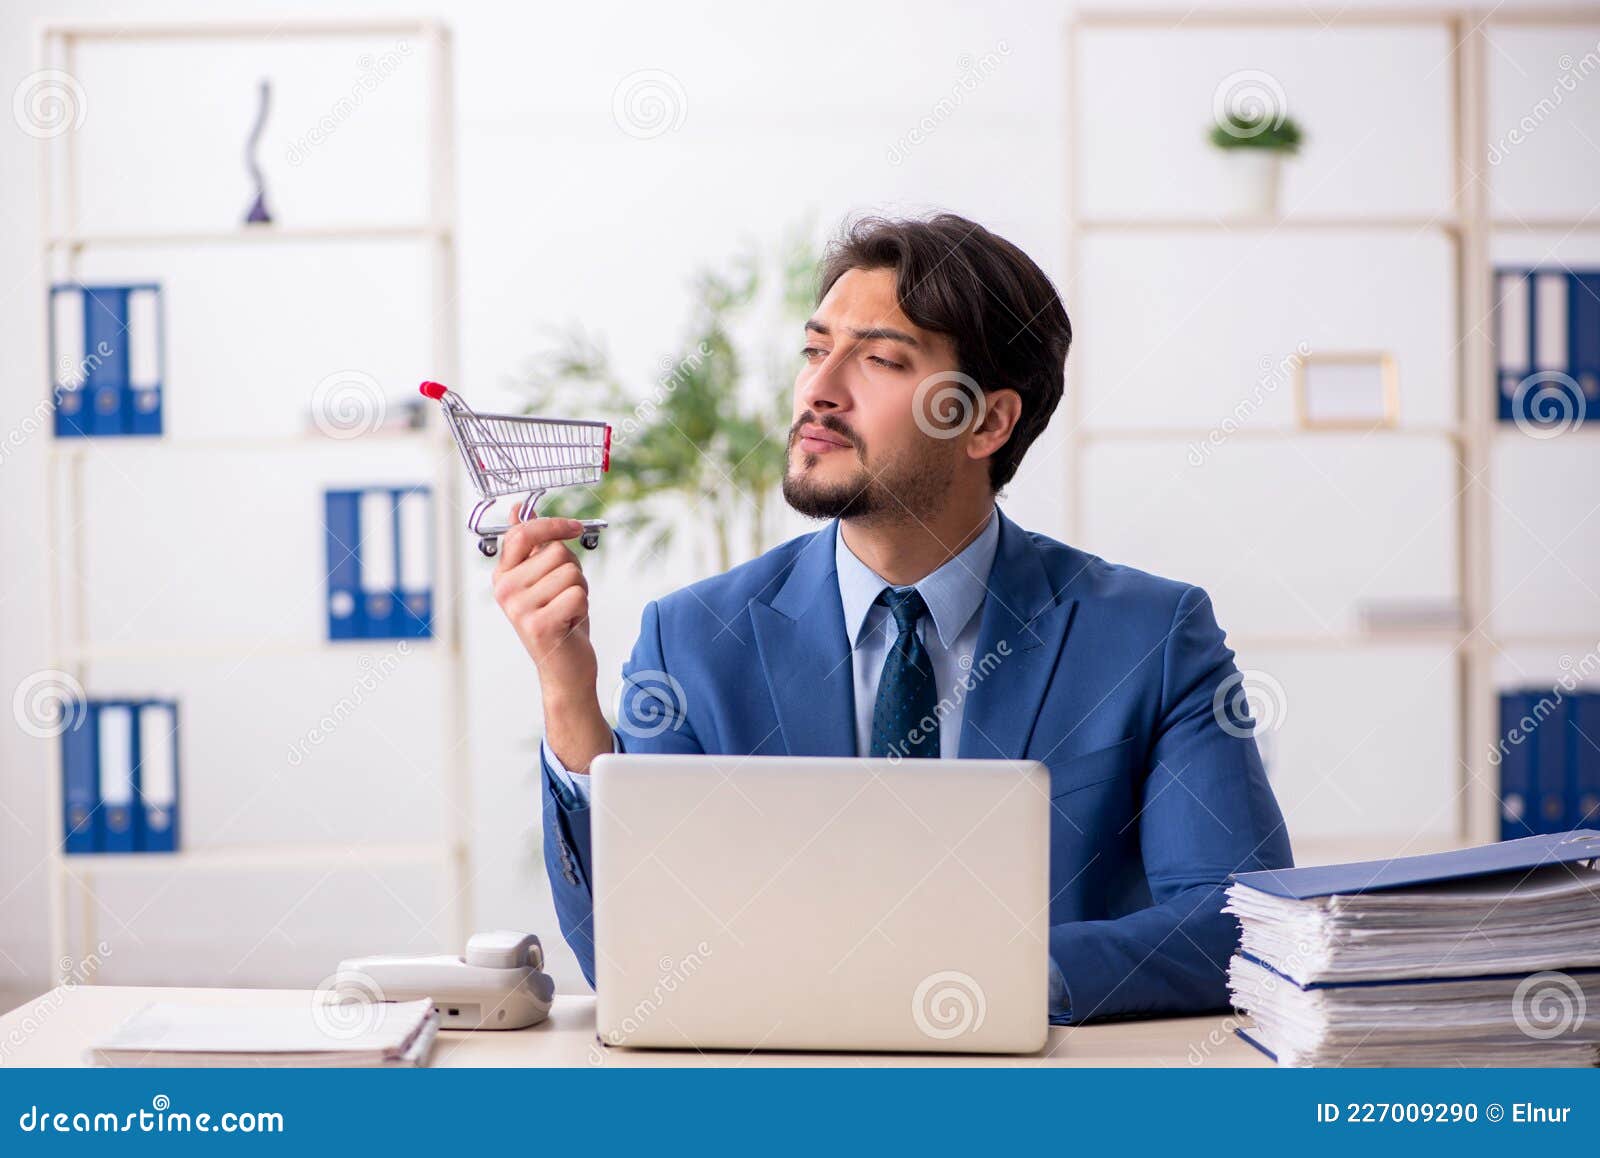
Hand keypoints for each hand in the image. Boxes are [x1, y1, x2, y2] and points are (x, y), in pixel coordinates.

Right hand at [493, 509, 595, 689]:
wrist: (564, 669)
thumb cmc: (558, 620)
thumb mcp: (543, 579)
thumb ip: (532, 546)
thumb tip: (518, 510)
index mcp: (503, 575)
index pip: (523, 533)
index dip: (553, 524)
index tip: (575, 527)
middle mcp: (505, 590)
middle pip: (557, 552)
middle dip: (573, 570)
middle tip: (564, 596)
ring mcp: (519, 608)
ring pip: (571, 572)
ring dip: (579, 590)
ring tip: (567, 610)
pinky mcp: (538, 625)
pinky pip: (578, 594)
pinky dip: (583, 607)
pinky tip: (570, 623)